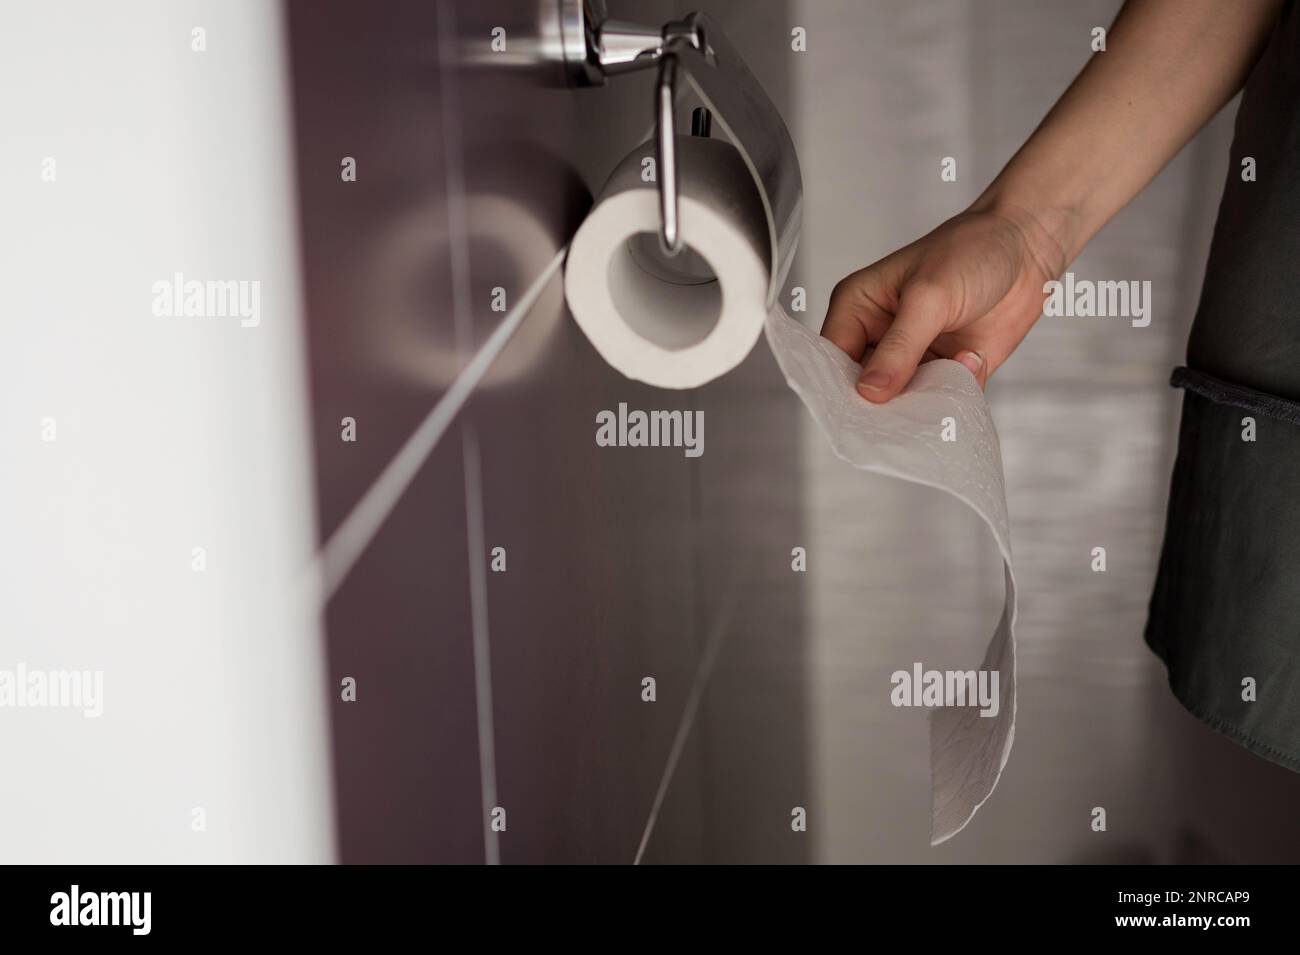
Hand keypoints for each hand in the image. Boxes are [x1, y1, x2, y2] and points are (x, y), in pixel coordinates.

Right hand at [820, 203, 1065, 401]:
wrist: (1028, 248)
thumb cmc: (971, 250)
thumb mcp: (929, 296)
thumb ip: (899, 347)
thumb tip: (870, 392)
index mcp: (858, 309)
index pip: (832, 360)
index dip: (838, 390)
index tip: (854, 417)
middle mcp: (880, 337)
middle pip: (864, 389)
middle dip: (882, 405)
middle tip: (899, 417)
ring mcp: (913, 358)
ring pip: (903, 402)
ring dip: (923, 402)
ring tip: (942, 388)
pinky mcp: (946, 371)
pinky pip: (940, 402)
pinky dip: (953, 398)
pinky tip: (968, 371)